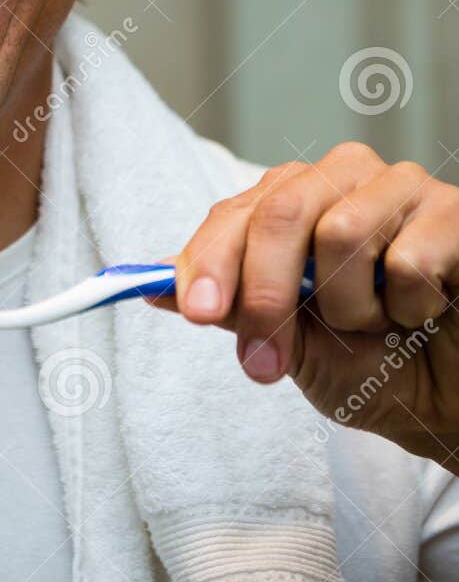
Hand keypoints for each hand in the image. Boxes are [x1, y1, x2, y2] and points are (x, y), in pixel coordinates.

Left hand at [155, 143, 458, 468]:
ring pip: (343, 232)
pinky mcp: (457, 214)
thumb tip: (153, 287)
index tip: (198, 311)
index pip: (238, 213)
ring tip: (378, 325)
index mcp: (297, 199)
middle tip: (266, 363)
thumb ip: (234, 309)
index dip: (211, 260)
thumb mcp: (291, 346)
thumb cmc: (375, 363)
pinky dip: (411, 308)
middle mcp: (347, 178)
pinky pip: (410, 260)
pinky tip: (426, 313)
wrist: (451, 403)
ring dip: (352, 308)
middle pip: (282, 211)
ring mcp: (405, 188)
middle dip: (267, 295)